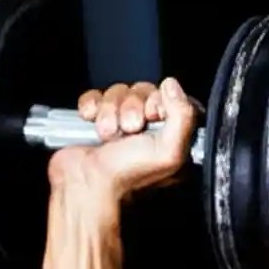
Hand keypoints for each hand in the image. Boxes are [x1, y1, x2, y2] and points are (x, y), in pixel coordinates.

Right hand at [47, 77, 197, 197]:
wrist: (86, 183)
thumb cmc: (127, 175)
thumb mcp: (169, 151)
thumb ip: (183, 116)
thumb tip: (173, 86)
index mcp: (174, 137)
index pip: (174, 98)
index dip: (161, 102)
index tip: (153, 117)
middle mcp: (150, 129)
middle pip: (145, 90)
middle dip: (132, 108)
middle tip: (130, 130)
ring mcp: (122, 122)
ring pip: (120, 92)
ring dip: (111, 111)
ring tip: (110, 136)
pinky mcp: (98, 118)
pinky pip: (96, 95)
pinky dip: (92, 106)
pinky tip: (92, 123)